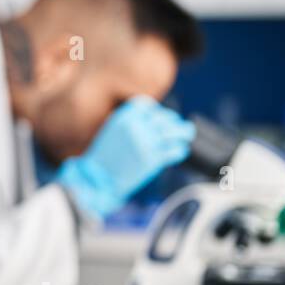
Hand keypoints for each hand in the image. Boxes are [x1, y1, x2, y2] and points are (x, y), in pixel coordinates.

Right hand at [55, 96, 194, 220]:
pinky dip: (180, 150)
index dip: (157, 111)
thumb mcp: (112, 131)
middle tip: (179, 125)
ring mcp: (146, 142)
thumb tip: (152, 120)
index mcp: (124, 118)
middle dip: (173, 120)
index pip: (148, 106)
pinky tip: (180, 150)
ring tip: (188, 133)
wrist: (97, 178)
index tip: (161, 116)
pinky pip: (174, 151)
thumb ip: (130, 123)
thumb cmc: (103, 157)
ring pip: (174, 133)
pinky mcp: (153, 159)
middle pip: (164, 118)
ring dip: (184, 132)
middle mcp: (137, 127)